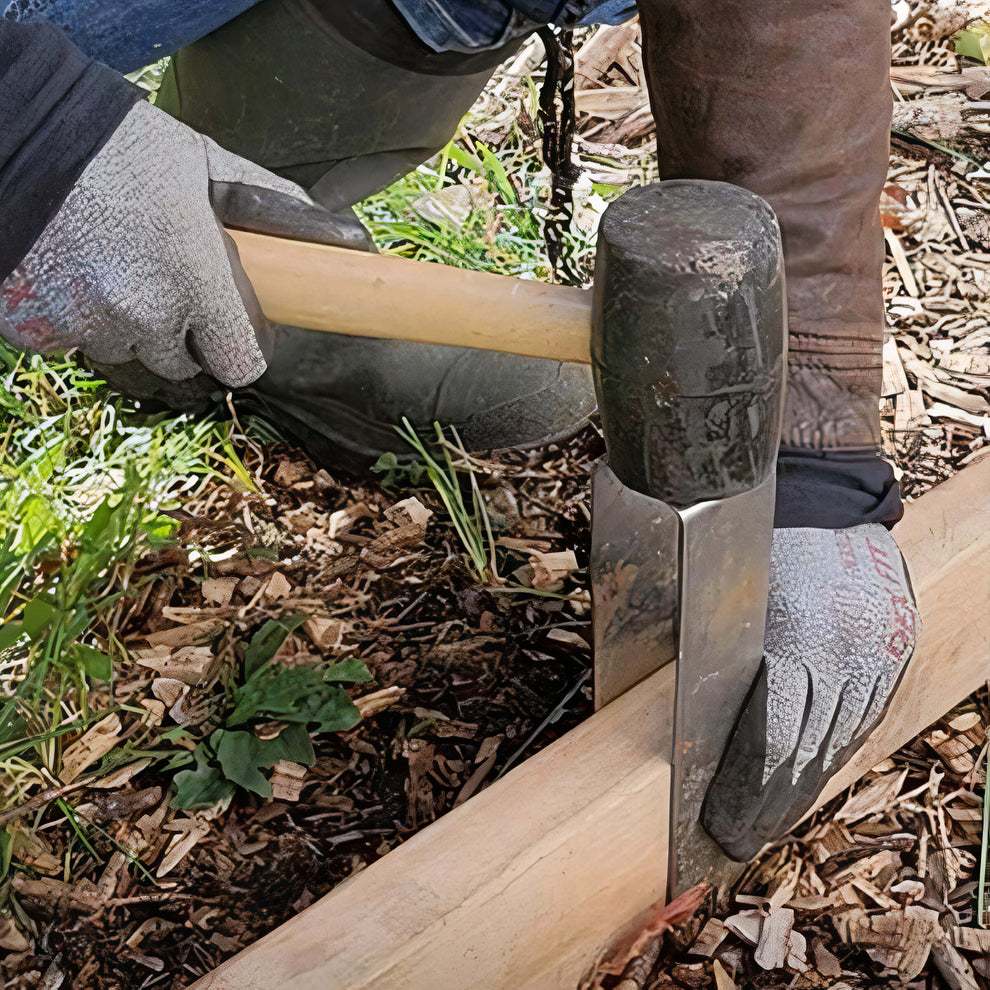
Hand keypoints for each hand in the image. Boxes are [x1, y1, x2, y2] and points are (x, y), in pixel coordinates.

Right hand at [1, 100, 368, 386]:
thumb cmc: (122, 144)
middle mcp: (142, 311)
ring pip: (127, 353)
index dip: (241, 348)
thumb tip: (346, 237)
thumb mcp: (208, 165)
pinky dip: (77, 320)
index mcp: (196, 278)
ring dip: (129, 326)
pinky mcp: (34, 326)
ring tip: (118, 267)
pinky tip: (75, 273)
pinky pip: (72, 343)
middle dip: (184, 333)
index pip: (240, 365)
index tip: (234, 329)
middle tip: (168, 282)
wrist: (19, 125)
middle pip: (183, 364)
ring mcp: (85, 323)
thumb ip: (274, 208)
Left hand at [702, 524, 919, 859]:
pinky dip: (831, 754)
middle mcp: (849, 651)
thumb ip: (710, 667)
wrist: (820, 497)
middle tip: (737, 843)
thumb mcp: (718, 598)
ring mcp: (879, 653)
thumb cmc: (748, 540)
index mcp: (798, 636)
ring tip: (768, 824)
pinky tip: (807, 777)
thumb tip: (685, 739)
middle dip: (768, 808)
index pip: (770, 738)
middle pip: (807, 753)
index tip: (716, 824)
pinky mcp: (894, 652)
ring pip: (838, 744)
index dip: (742, 791)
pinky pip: (862, 719)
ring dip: (801, 791)